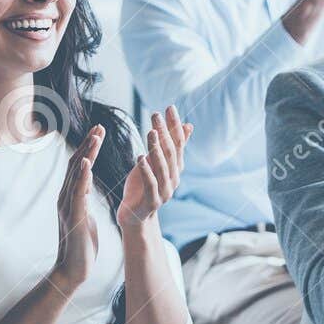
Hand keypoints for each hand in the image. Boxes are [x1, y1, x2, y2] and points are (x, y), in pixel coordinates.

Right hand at [52, 124, 102, 292]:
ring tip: (95, 138)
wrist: (73, 269)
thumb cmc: (81, 245)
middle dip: (88, 145)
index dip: (88, 149)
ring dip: (86, 155)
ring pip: (76, 175)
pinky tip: (87, 164)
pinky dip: (81, 176)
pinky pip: (77, 193)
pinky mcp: (73, 217)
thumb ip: (83, 200)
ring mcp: (67, 206)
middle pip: (76, 165)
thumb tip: (85, 186)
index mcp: (71, 197)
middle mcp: (66, 197)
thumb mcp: (84, 216)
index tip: (98, 132)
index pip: (80, 167)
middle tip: (99, 127)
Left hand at [118, 105, 190, 229]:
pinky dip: (146, 170)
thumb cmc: (143, 186)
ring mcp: (165, 191)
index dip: (174, 125)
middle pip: (171, 152)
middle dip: (164, 132)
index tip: (169, 107)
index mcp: (175, 168)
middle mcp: (174, 178)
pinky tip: (140, 157)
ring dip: (156, 148)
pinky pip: (151, 184)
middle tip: (156, 114)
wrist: (134, 216)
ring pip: (162, 167)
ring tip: (150, 132)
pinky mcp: (152, 201)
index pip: (178, 143)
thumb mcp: (156, 162)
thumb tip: (188, 125)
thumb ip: (171, 146)